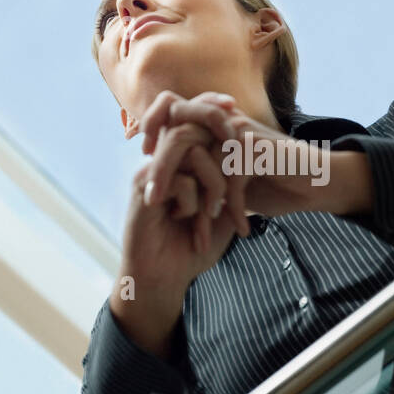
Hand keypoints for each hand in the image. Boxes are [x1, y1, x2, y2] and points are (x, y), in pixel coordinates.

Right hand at [112, 124, 239, 358]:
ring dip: (213, 185)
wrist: (162, 280)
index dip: (219, 113)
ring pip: (194, 154)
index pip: (200, 121)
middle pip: (197, 128)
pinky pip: (182, 182)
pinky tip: (183, 220)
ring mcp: (151, 173)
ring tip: (211, 213)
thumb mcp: (223, 211)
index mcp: (179, 163)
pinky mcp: (143, 190)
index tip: (245, 135)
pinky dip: (193, 203)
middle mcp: (163, 163)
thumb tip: (250, 145)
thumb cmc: (191, 249)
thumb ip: (233, 181)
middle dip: (226, 154)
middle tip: (236, 187)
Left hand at [140, 90, 324, 217]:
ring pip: (207, 165)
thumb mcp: (223, 177)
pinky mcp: (259, 149)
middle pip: (181, 138)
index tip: (143, 162)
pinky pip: (234, 181)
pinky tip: (241, 229)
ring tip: (197, 236)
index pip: (170, 112)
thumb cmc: (266, 182)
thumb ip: (194, 170)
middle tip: (152, 203)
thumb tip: (151, 179)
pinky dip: (235, 209)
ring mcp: (242, 132)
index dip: (153, 128)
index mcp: (212, 122)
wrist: (314, 182)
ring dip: (201, 205)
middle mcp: (225, 121)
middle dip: (162, 171)